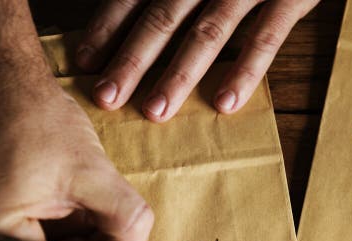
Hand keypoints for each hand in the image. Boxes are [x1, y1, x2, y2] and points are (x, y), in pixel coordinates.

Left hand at [75, 0, 319, 121]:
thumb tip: (130, 25)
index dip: (108, 26)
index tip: (84, 61)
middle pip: (163, 17)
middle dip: (131, 60)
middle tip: (106, 97)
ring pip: (208, 31)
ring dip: (180, 73)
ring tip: (155, 112)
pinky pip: (267, 37)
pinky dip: (246, 70)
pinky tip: (225, 103)